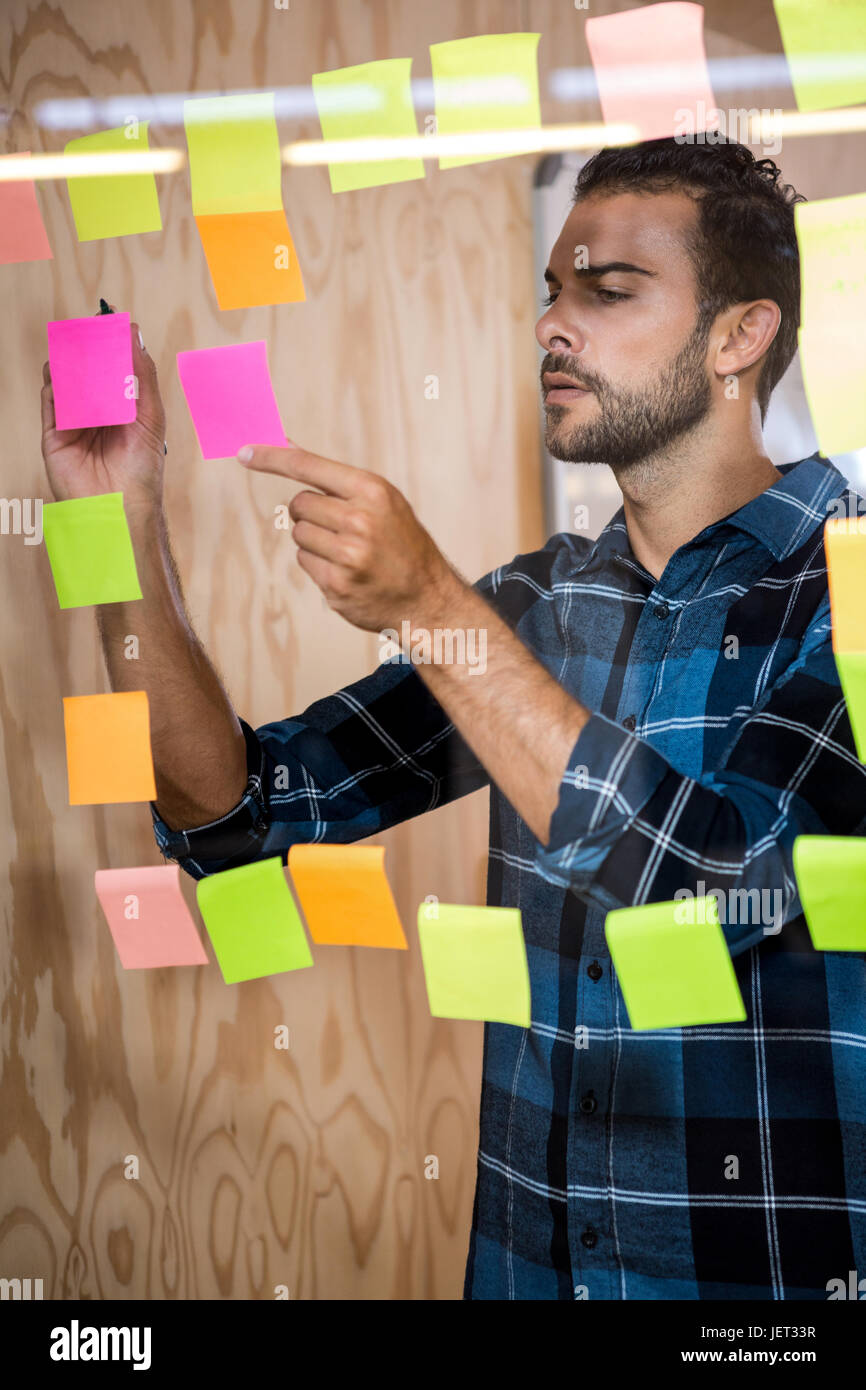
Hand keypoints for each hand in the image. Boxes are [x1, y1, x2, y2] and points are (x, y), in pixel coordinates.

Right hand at [41, 306, 165, 515]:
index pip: (113, 367)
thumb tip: (134, 333)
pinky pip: (50, 401)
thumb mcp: (150, 414)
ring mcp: (74, 422)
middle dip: (86, 348)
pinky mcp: (54, 434)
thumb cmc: (142, 467)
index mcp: (123, 408)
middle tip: (88, 329)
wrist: (119, 508)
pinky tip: (64, 376)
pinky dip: (54, 385)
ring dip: (68, 363)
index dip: (110, 343)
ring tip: (76, 350)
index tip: (110, 320)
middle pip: (86, 370)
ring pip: (65, 381)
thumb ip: (142, 375)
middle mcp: (98, 413)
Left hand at [238, 442, 463, 632]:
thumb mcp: (383, 501)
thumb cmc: (401, 543)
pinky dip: (318, 564)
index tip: (244, 452)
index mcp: (372, 491)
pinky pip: (304, 561)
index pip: (308, 467)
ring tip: (348, 551)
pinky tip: (346, 571)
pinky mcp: (336, 585)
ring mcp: (348, 555)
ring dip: (314, 541)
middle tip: (339, 527)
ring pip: (298, 534)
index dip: (272, 457)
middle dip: (310, 514)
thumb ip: (337, 480)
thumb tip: (284, 446)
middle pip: (299, 504)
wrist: (427, 597)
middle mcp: (360, 520)